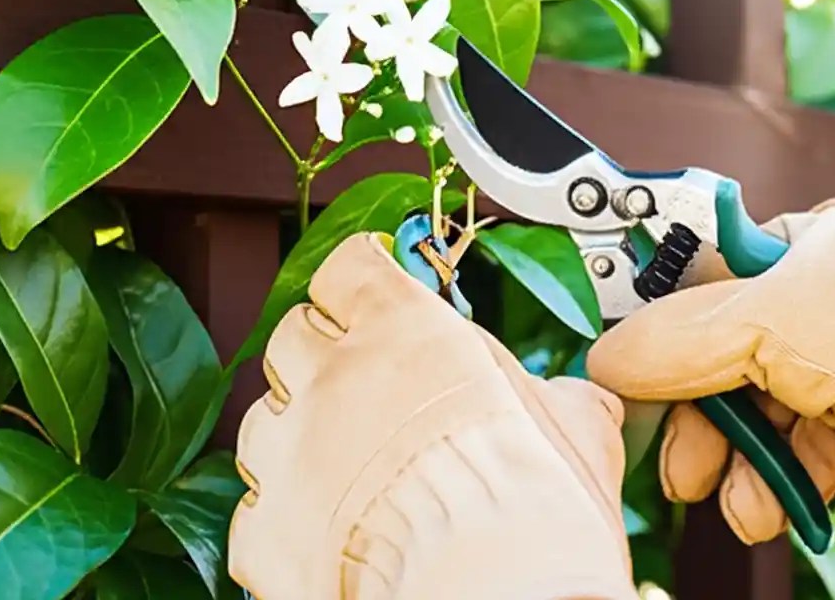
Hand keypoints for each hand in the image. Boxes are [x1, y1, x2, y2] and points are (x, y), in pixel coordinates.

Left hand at [229, 233, 635, 599]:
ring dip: (297, 435)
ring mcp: (289, 453)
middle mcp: (333, 378)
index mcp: (404, 330)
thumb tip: (579, 400)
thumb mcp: (573, 424)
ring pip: (262, 420)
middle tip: (363, 388)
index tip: (372, 295)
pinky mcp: (267, 529)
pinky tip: (326, 530)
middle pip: (294, 336)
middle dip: (323, 357)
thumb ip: (557, 397)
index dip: (362, 284)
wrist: (495, 593)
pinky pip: (255, 508)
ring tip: (344, 468)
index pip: (349, 268)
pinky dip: (283, 516)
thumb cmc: (535, 507)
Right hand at [587, 200, 834, 582]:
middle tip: (676, 464)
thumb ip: (678, 337)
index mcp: (803, 245)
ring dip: (735, 461)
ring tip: (729, 501)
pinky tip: (767, 507)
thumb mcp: (771, 326)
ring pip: (757, 410)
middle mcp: (823, 297)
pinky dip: (776, 478)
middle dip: (697, 419)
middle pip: (721, 355)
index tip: (619, 365)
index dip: (656, 322)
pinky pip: (796, 444)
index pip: (701, 273)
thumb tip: (606, 357)